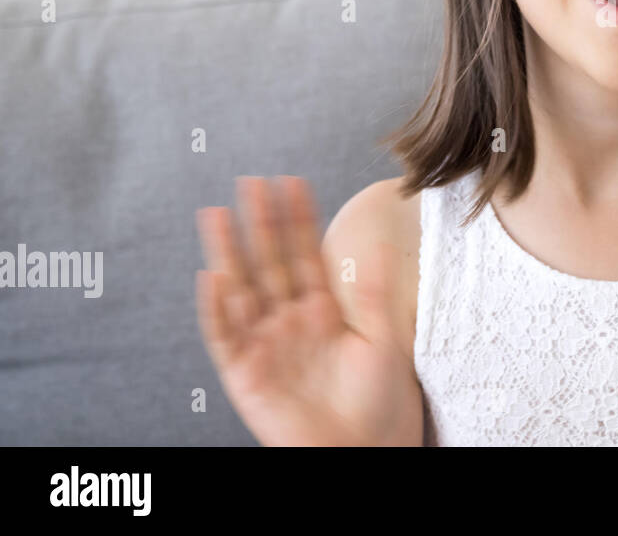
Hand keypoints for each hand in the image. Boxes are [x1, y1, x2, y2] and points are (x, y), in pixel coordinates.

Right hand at [195, 176, 420, 445]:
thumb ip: (374, 292)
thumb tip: (381, 241)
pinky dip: (217, 309)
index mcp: (323, 311)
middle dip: (259, 223)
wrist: (367, 453)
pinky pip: (226, 338)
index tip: (291, 181)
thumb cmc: (382, 404)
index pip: (305, 254)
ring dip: (228, 253)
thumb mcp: (386, 339)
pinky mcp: (246, 375)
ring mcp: (265, 346)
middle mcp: (290, 323)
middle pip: (268, 263)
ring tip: (216, 214)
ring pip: (240, 290)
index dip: (297, 219)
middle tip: (250, 182)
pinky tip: (213, 277)